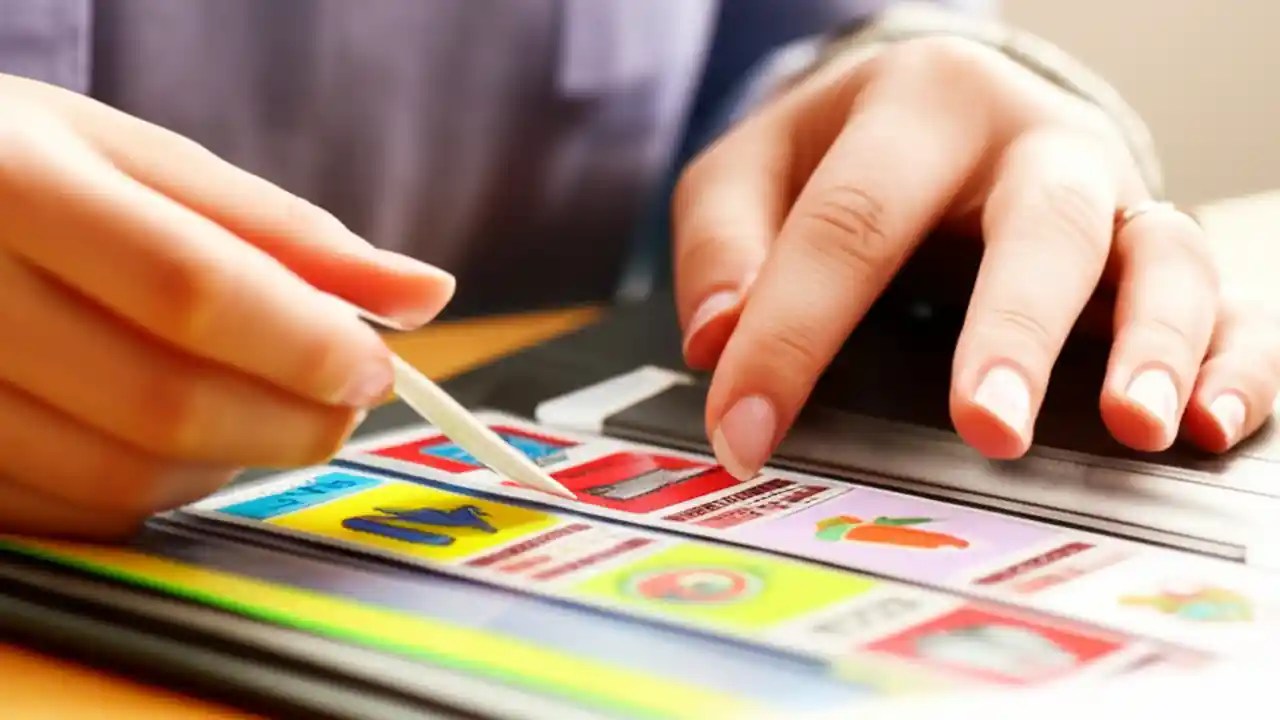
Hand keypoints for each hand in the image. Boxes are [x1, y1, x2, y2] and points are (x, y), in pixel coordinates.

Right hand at [0, 75, 453, 537]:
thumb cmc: (21, 167)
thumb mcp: (145, 163)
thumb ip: (288, 233)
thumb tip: (425, 294)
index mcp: (17, 185)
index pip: (190, 290)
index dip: (303, 342)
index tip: (374, 364)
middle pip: (163, 403)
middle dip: (291, 419)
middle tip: (341, 399)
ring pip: (123, 477)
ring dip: (235, 461)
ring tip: (263, 406)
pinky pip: (77, 512)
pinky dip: (161, 489)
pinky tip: (180, 437)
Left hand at [673, 37, 1279, 478]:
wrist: (936, 108)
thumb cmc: (838, 153)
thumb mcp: (752, 172)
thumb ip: (724, 243)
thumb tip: (717, 340)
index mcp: (919, 105)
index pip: (851, 223)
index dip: (792, 333)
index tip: (747, 432)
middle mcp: (1032, 142)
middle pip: (1042, 223)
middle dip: (1013, 330)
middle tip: (984, 430)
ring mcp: (1110, 194)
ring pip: (1161, 253)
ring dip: (1156, 344)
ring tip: (1135, 427)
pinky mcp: (1154, 248)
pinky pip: (1226, 297)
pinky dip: (1234, 359)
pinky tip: (1210, 423)